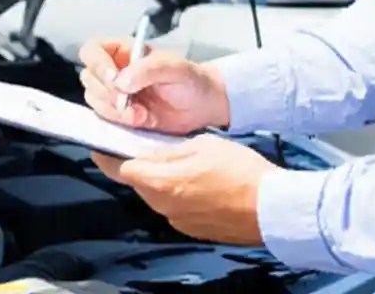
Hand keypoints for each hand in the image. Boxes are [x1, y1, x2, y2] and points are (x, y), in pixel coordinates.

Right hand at [78, 39, 228, 134]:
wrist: (203, 107)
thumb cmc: (189, 79)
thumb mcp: (173, 67)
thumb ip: (147, 69)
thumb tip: (120, 83)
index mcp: (122, 52)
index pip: (92, 51)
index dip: (97, 64)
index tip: (114, 79)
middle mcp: (113, 72)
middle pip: (89, 78)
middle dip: (106, 92)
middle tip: (128, 100)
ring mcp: (114, 95)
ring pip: (93, 100)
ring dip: (112, 110)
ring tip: (138, 113)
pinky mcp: (119, 116)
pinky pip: (105, 119)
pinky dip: (119, 122)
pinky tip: (140, 120)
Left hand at [91, 134, 279, 245]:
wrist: (273, 207)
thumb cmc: (242, 173)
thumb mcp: (202, 145)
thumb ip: (168, 151)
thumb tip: (148, 153)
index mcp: (161, 182)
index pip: (120, 170)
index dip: (108, 156)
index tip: (102, 145)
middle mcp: (164, 206)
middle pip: (138, 183)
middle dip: (139, 166)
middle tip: (149, 147)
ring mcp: (179, 220)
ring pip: (157, 195)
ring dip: (160, 180)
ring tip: (180, 162)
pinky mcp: (194, 229)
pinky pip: (176, 207)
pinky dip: (179, 194)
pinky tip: (197, 182)